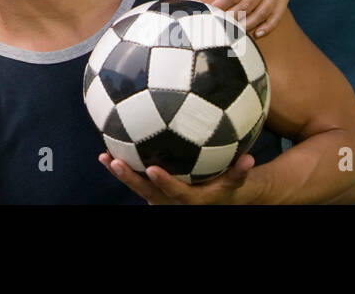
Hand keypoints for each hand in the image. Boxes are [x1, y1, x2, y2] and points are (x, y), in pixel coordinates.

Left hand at [100, 153, 254, 203]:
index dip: (164, 183)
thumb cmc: (224, 185)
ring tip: (105, 157)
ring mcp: (159, 197)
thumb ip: (239, 172)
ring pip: (137, 187)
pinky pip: (135, 180)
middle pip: (148, 192)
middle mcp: (171, 201)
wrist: (213, 199)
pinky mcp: (151, 190)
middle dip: (131, 179)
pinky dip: (120, 168)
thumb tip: (249, 158)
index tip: (152, 169)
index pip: (176, 193)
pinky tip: (106, 153)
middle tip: (116, 163)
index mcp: (191, 199)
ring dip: (120, 174)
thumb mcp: (233, 182)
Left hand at [209, 0, 288, 36]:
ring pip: (262, 13)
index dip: (222, 3)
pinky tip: (255, 34)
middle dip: (231, 17)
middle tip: (218, 23)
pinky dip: (266, 27)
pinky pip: (277, 16)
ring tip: (232, 30)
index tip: (210, 10)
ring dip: (246, 25)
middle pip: (248, 5)